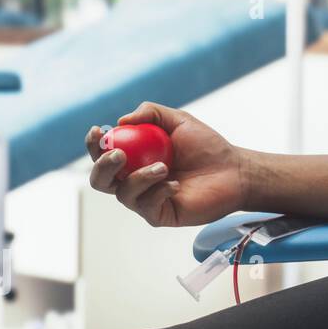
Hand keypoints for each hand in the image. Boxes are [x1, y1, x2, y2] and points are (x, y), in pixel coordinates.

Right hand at [84, 102, 246, 226]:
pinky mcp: (160, 215)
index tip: (98, 131)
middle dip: (102, 166)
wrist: (233, 170)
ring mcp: (145, 199)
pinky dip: (158, 192)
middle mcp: (134, 180)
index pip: (103, 154)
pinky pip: (146, 206)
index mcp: (134, 158)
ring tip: (163, 167)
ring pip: (123, 194)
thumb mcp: (178, 121)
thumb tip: (120, 121)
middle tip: (120, 154)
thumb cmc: (207, 146)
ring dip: (139, 177)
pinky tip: (176, 184)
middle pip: (100, 180)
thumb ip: (151, 113)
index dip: (94, 144)